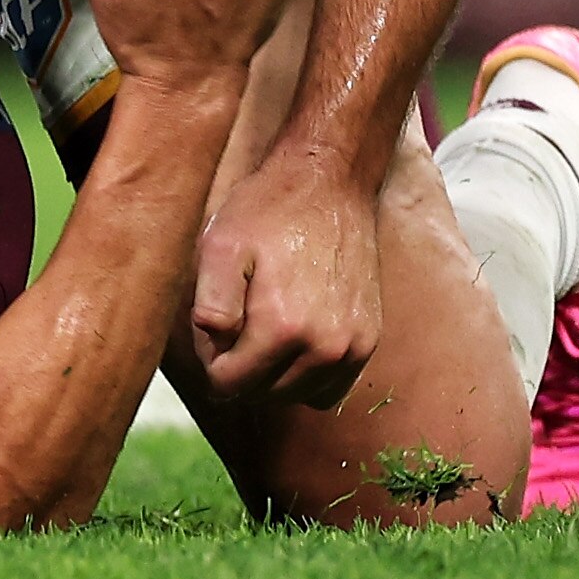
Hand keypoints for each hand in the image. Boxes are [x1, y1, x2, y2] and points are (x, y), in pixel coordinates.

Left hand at [193, 148, 379, 405]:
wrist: (332, 183)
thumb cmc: (270, 210)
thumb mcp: (221, 246)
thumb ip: (210, 306)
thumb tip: (216, 350)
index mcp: (282, 328)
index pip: (227, 384)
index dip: (211, 357)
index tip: (216, 323)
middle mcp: (324, 348)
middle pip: (260, 393)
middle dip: (240, 366)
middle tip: (239, 318)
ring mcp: (352, 348)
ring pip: (293, 395)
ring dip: (273, 374)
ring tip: (266, 324)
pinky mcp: (368, 342)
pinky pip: (329, 389)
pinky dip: (307, 376)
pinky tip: (295, 338)